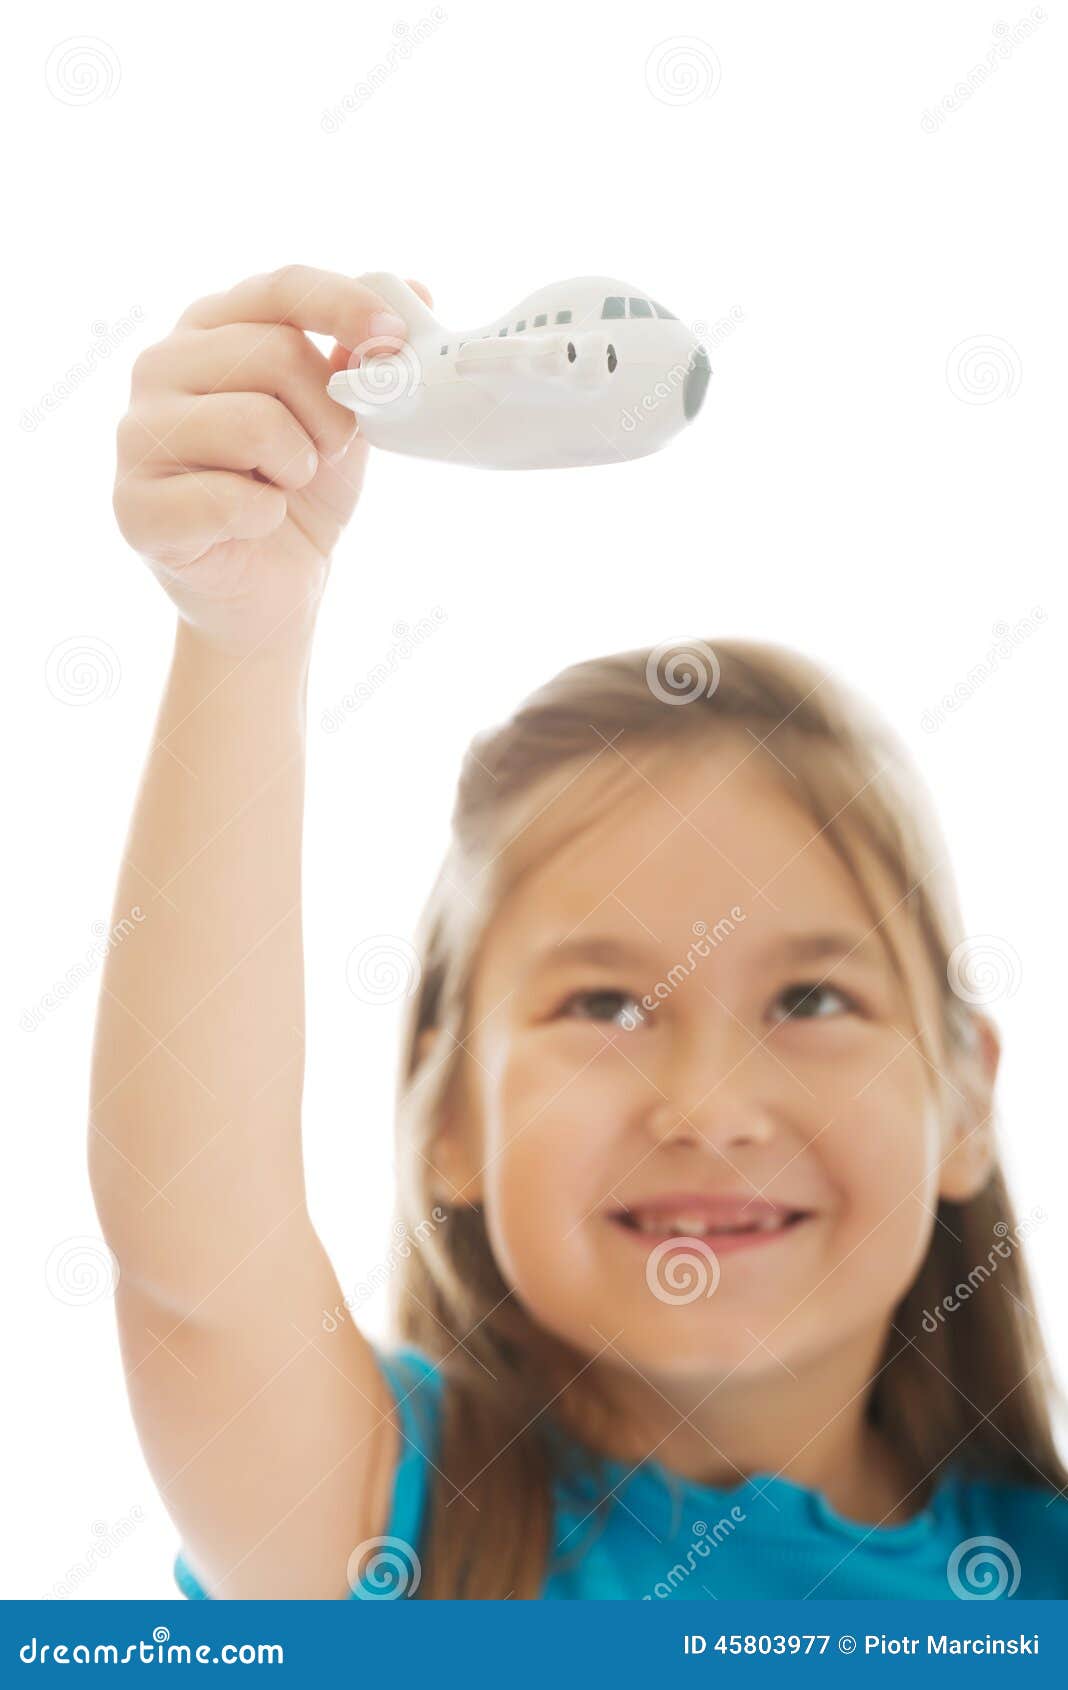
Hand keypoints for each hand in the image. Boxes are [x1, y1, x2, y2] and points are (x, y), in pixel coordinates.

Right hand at [113, 266, 431, 655]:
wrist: (271, 589)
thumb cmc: (298, 493)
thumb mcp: (344, 417)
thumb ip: (363, 357)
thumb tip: (417, 289)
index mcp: (211, 329)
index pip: (281, 287)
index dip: (344, 305)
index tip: (393, 339)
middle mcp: (161, 366)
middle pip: (273, 353)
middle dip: (328, 415)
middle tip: (326, 453)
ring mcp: (137, 434)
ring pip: (252, 421)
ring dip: (297, 467)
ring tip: (287, 485)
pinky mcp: (134, 505)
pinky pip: (229, 498)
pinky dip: (265, 517)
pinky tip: (255, 523)